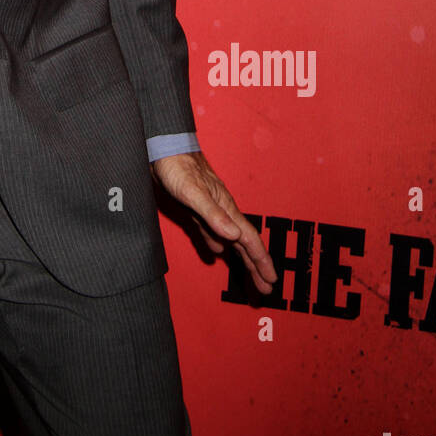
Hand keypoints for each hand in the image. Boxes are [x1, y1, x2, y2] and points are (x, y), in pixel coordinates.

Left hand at [150, 151, 276, 294]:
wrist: (163, 146)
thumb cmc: (177, 167)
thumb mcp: (193, 192)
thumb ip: (212, 214)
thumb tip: (234, 237)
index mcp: (225, 208)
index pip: (249, 239)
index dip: (261, 260)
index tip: (271, 280)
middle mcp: (221, 210)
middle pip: (244, 243)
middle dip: (256, 266)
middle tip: (266, 289)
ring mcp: (209, 209)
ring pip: (230, 239)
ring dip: (241, 258)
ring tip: (250, 275)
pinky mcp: (194, 207)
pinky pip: (211, 231)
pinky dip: (217, 244)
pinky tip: (217, 251)